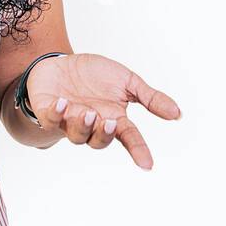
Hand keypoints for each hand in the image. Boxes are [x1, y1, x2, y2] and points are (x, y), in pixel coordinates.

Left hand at [24, 53, 180, 169]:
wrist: (61, 61)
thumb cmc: (94, 74)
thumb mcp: (127, 82)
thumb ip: (150, 98)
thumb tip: (177, 114)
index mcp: (113, 118)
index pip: (129, 138)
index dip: (138, 151)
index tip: (147, 164)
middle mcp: (91, 124)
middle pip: (99, 141)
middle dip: (104, 134)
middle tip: (109, 121)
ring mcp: (69, 121)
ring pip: (76, 136)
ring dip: (83, 125)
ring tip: (87, 111)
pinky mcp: (48, 112)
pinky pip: (51, 120)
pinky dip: (56, 113)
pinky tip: (62, 102)